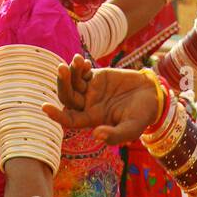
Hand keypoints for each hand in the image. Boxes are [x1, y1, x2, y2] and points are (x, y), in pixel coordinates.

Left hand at [44, 56, 158, 143]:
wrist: (152, 96)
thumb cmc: (142, 116)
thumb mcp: (131, 129)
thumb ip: (115, 135)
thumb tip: (96, 134)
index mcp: (92, 120)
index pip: (69, 119)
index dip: (57, 114)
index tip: (45, 107)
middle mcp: (87, 105)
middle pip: (67, 96)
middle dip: (62, 84)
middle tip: (62, 68)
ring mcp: (91, 90)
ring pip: (72, 82)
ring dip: (69, 71)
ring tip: (75, 60)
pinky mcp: (97, 76)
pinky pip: (82, 71)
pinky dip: (78, 65)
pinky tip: (81, 60)